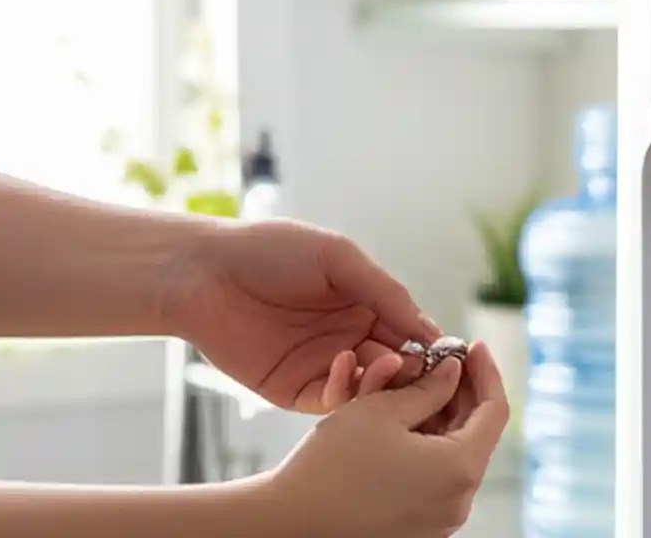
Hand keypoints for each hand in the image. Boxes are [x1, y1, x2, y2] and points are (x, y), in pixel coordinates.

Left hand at [173, 219, 440, 412]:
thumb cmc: (269, 250)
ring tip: (387, 365)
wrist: (202, 271)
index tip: (448, 352)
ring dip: (384, 382)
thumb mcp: (339, 258)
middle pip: (398, 366)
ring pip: (370, 390)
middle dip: (413, 369)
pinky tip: (345, 367)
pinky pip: (332, 401)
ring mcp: (324, 366)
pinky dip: (346, 391)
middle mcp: (350, 338)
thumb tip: (429, 329)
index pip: (411, 331)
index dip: (430, 343)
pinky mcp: (294, 390)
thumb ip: (386, 292)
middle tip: (420, 367)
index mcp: (365, 305)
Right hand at [260, 343, 509, 537]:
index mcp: (459, 470)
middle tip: (441, 361)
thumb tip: (455, 372)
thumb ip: (430, 387)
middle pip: (476, 433)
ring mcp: (439, 520)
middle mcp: (458, 501)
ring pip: (453, 454)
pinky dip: (425, 445)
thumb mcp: (382, 411)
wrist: (286, 522)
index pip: (495, 411)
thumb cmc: (330, 465)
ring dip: (440, 417)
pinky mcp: (418, 528)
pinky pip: (434, 477)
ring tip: (414, 386)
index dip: (486, 372)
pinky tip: (401, 420)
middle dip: (460, 393)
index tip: (473, 346)